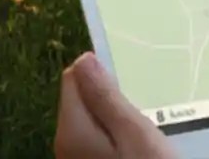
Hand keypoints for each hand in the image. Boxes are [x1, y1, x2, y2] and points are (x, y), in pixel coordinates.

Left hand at [54, 52, 177, 158]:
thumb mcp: (133, 133)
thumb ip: (106, 97)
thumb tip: (84, 59)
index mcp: (71, 128)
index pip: (73, 76)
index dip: (101, 72)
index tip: (132, 85)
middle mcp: (65, 143)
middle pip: (81, 100)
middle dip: (110, 97)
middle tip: (143, 111)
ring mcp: (75, 158)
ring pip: (92, 120)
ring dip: (115, 118)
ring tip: (144, 130)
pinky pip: (98, 140)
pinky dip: (116, 137)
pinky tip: (137, 148)